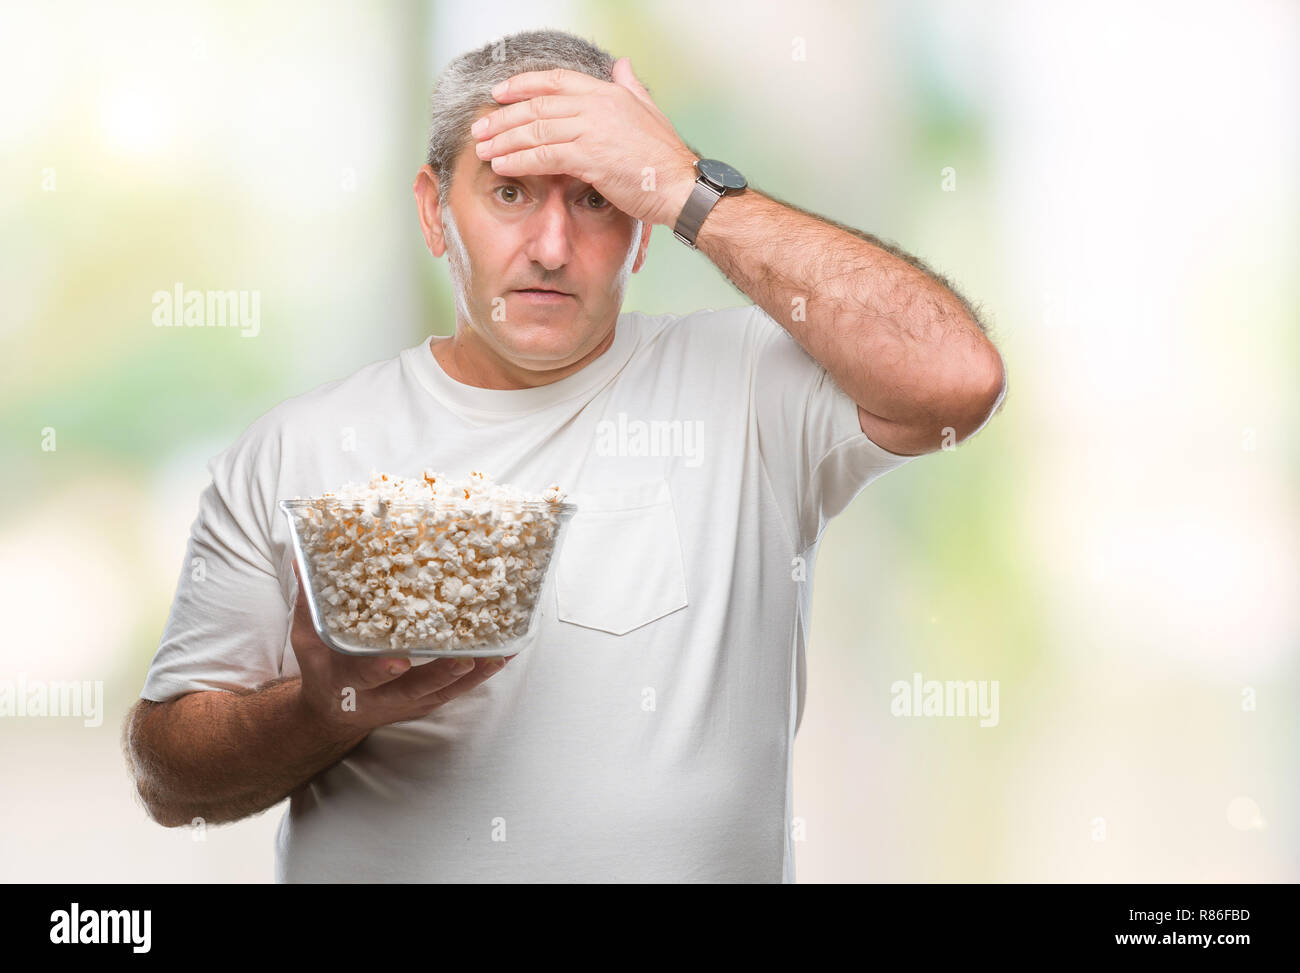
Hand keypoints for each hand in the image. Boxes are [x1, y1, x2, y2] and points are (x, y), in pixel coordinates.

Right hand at [289, 560, 513, 739]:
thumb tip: (304, 558)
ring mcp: (404, 703)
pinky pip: (454, 692)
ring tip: (496, 656)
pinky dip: (478, 677)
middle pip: (412, 689)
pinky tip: (500, 658)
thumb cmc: (323, 668)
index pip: (361, 676)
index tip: (398, 662)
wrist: (333, 713)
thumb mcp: (308, 637)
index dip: (379, 671)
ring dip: (470, 676)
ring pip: (440, 692)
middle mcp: (378, 697)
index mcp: (344, 681)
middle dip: (438, 674)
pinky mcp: (425, 703)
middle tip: (463, 660)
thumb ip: (309, 602)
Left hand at [470, 58, 698, 226]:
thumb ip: (630, 87)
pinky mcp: (589, 156)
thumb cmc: (666, 158)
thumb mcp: (649, 112)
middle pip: (537, 106)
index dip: (523, 86)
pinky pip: (543, 156)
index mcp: (608, 92)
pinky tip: (502, 165)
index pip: (555, 81)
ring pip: (535, 130)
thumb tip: (622, 65)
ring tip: (483, 150)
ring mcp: (592, 129)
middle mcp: (597, 105)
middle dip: (504, 117)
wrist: (681, 186)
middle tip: (481, 128)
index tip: (499, 94)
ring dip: (504, 140)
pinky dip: (518, 160)